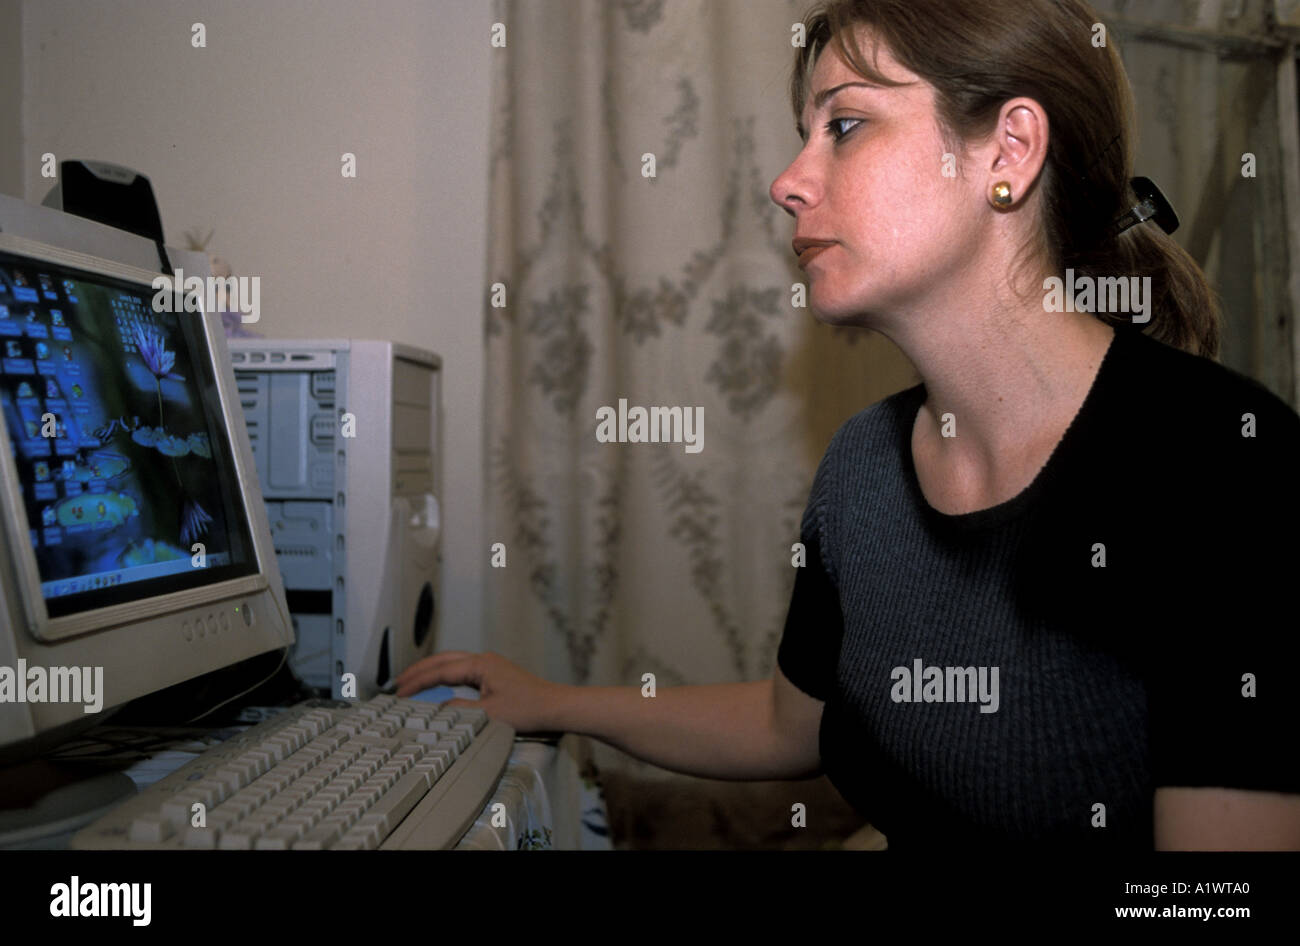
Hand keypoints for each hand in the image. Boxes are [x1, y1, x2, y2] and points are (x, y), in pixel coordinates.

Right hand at [394, 651, 561, 733]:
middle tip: (398, 682)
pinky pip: (462, 669)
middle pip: (443, 660)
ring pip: (452, 662)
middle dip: (419, 670)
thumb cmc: (527, 709)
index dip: (417, 681)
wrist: (554, 706)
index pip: (440, 671)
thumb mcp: (488, 715)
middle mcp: (483, 660)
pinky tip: (440, 684)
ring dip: (431, 671)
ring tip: (412, 681)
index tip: (399, 692)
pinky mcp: (495, 674)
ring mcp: (490, 665)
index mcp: (479, 665)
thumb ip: (459, 711)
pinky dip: (445, 675)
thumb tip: (436, 711)